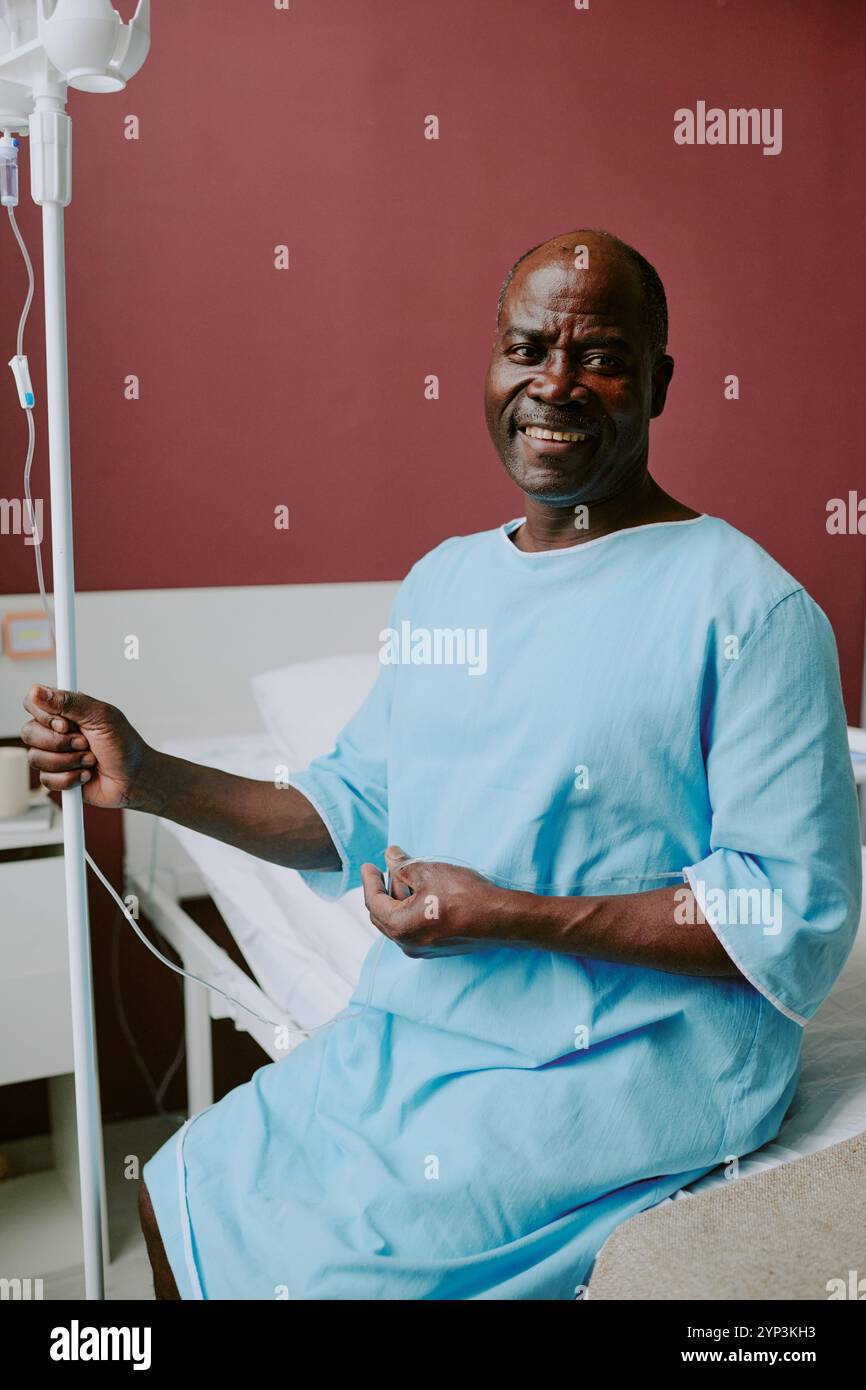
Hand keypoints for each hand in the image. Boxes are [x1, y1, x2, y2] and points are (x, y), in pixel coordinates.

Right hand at [21, 684, 151, 809]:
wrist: (135, 778)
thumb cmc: (124, 744)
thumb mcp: (101, 716)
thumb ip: (70, 702)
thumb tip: (37, 690)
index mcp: (65, 711)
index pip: (32, 703)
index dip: (45, 716)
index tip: (67, 724)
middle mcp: (55, 731)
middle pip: (29, 733)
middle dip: (61, 743)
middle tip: (86, 744)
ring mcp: (54, 755)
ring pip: (36, 758)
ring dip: (69, 761)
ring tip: (91, 760)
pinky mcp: (56, 777)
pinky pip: (46, 779)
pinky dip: (70, 779)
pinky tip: (86, 775)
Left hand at [360, 845, 504, 956]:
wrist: (500, 919)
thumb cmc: (464, 895)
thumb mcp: (428, 872)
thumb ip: (403, 865)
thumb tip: (390, 856)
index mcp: (400, 927)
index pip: (373, 901)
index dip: (370, 880)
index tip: (369, 865)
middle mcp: (407, 944)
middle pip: (383, 914)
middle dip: (383, 889)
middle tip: (387, 868)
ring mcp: (423, 949)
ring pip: (400, 921)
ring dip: (399, 898)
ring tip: (407, 875)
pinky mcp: (438, 947)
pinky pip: (414, 926)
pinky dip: (412, 908)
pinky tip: (422, 891)